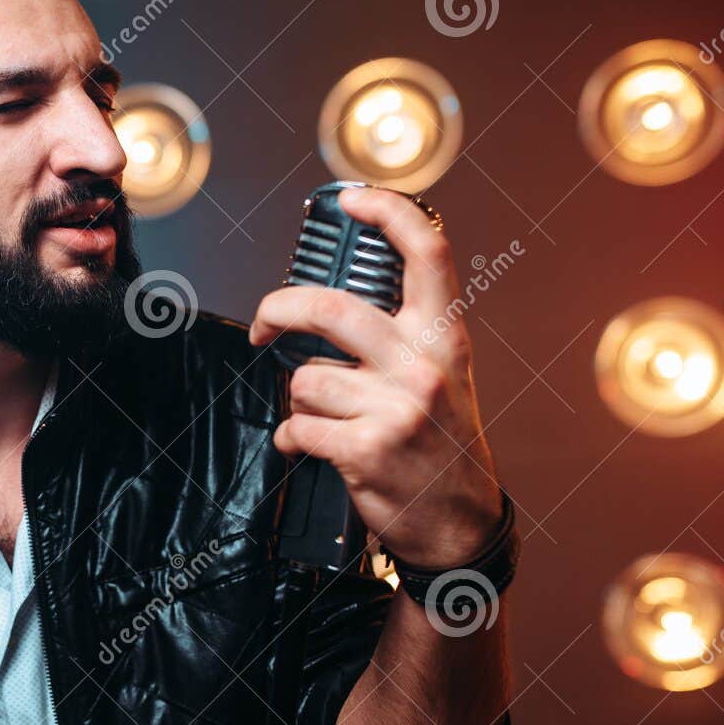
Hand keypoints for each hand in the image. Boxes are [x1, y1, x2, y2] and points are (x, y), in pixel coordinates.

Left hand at [249, 186, 503, 568]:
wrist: (459, 524)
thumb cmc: (442, 446)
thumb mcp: (444, 376)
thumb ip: (402, 337)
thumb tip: (329, 306)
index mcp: (444, 336)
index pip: (426, 253)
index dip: (387, 213)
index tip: (351, 200)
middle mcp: (423, 364)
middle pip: (329, 308)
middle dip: (278, 310)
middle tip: (264, 325)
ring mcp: (395, 407)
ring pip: (305, 378)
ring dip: (299, 400)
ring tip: (323, 419)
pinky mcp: (365, 449)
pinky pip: (297, 426)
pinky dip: (292, 439)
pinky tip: (311, 447)